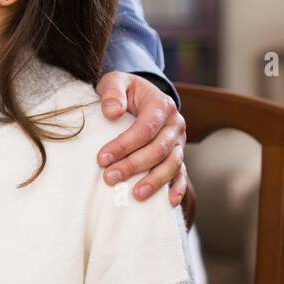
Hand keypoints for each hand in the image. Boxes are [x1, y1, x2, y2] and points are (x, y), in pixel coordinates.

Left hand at [95, 72, 188, 206]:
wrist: (141, 95)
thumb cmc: (124, 90)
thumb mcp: (115, 81)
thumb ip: (112, 92)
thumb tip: (111, 111)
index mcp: (161, 105)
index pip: (144, 129)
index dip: (124, 145)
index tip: (102, 158)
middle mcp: (175, 125)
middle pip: (158, 149)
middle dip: (133, 165)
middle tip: (110, 178)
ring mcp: (179, 142)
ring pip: (171, 164)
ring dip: (154, 181)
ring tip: (136, 195)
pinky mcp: (177, 155)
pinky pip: (181, 173)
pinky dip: (177, 188)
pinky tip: (168, 202)